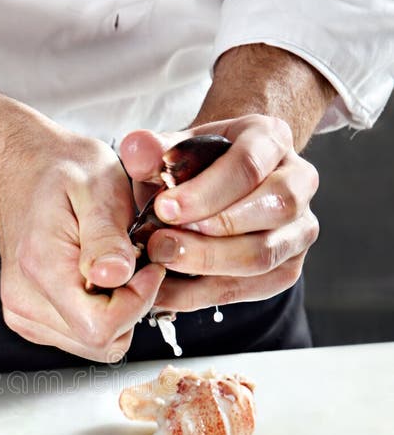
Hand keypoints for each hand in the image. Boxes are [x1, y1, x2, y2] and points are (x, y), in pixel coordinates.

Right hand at [0, 118, 164, 361]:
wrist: (23, 170)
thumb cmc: (62, 172)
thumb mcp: (97, 186)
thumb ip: (107, 236)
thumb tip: (116, 275)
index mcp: (42, 268)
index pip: (100, 327)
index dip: (137, 303)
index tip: (148, 267)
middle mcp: (26, 301)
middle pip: (100, 342)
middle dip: (130, 308)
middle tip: (134, 263)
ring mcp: (25, 315)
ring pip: (94, 345)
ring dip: (117, 313)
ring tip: (114, 267)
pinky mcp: (30, 320)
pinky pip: (80, 337)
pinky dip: (100, 314)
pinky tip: (97, 280)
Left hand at [119, 114, 319, 314]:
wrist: (212, 186)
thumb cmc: (194, 166)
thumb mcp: (172, 150)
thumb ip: (152, 150)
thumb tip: (135, 148)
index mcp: (272, 140)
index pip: (249, 165)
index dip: (206, 192)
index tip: (165, 209)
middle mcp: (298, 183)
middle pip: (271, 210)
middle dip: (210, 233)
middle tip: (160, 245)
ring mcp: (298, 229)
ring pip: (263, 255)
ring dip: (207, 265)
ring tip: (162, 264)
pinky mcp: (286, 267)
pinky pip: (249, 288)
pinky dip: (201, 294)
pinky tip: (165, 290)